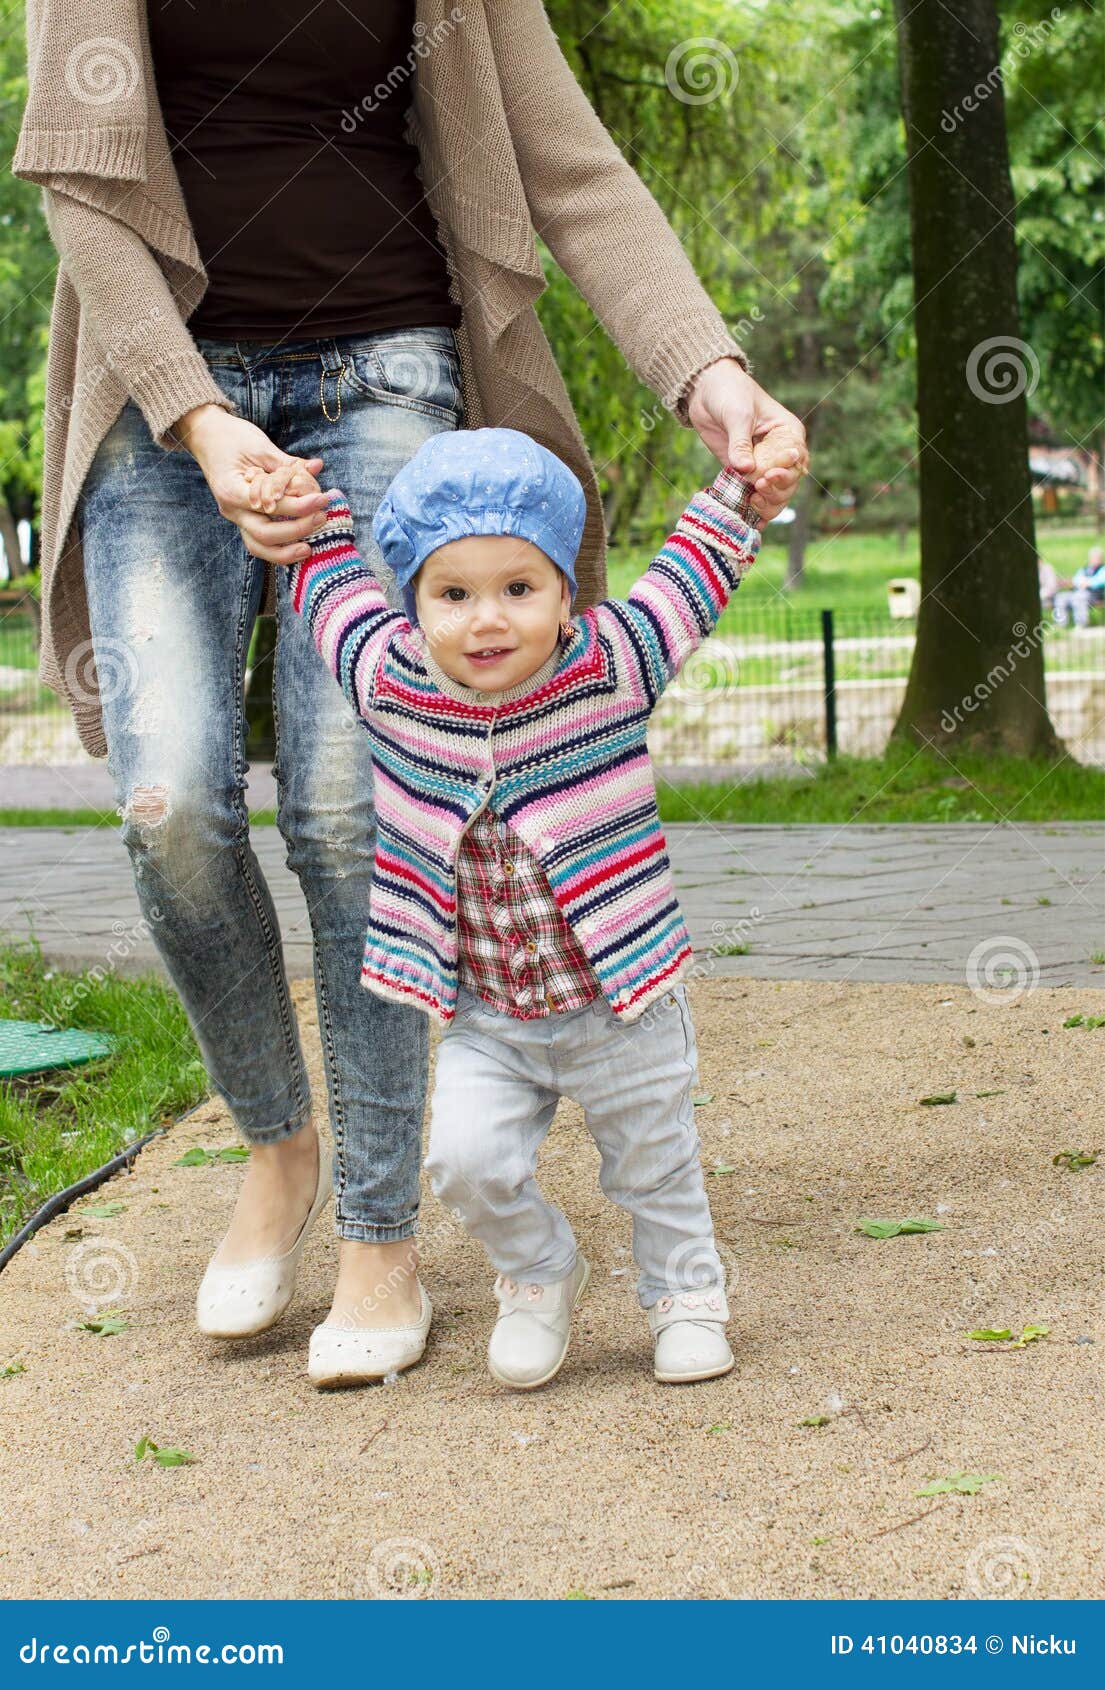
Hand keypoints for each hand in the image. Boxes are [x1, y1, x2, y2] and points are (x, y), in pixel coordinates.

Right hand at [175, 404, 334, 565]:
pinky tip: (299, 546)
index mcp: (232, 490)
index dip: (298, 505)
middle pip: (263, 534)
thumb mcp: (260, 446)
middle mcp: (231, 509)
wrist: (206, 436)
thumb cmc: (232, 437)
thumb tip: (316, 467)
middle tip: (321, 517)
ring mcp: (236, 517)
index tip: (322, 498)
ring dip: (285, 552)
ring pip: (258, 547)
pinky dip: (279, 548)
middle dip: (296, 530)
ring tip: (310, 547)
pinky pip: (260, 541)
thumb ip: (287, 463)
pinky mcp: (243, 519)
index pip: (270, 506)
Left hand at [685, 358, 807, 522]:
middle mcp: (780, 452)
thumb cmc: (729, 393)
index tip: (769, 474)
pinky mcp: (745, 474)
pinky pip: (755, 496)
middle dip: (777, 490)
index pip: (797, 459)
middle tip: (759, 487)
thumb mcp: (737, 415)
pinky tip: (751, 520)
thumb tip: (745, 470)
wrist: (706, 391)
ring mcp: (763, 465)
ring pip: (777, 494)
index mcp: (788, 433)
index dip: (787, 471)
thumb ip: (741, 443)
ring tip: (754, 501)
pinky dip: (755, 510)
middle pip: (790, 482)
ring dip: (769, 503)